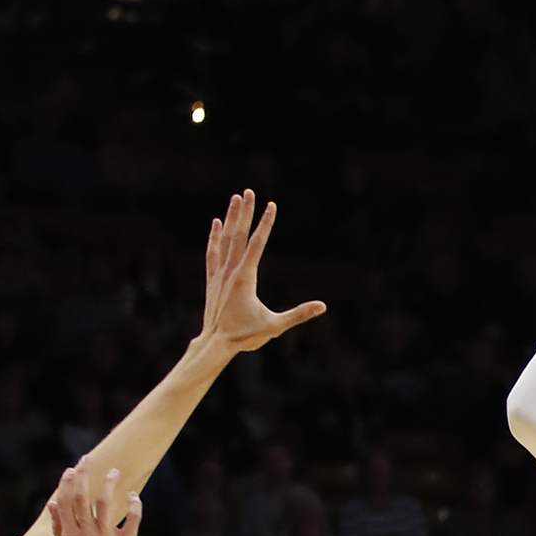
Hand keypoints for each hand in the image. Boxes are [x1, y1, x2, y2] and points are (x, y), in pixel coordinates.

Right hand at [48, 462, 141, 535]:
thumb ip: (58, 531)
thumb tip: (51, 506)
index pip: (65, 501)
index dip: (68, 482)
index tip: (72, 468)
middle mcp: (85, 534)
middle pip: (82, 497)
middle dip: (84, 474)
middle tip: (88, 459)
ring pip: (106, 502)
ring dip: (109, 483)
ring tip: (114, 472)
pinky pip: (131, 519)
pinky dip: (133, 504)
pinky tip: (134, 495)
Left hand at [198, 190, 326, 353]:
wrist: (216, 344)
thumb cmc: (245, 336)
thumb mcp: (275, 326)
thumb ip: (299, 314)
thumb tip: (322, 306)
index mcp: (245, 277)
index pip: (257, 244)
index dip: (265, 223)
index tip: (271, 205)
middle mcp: (230, 271)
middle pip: (239, 235)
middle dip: (245, 212)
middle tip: (248, 191)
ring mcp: (219, 274)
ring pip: (225, 239)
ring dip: (231, 218)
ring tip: (235, 199)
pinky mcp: (212, 279)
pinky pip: (213, 252)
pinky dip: (214, 237)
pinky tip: (216, 223)